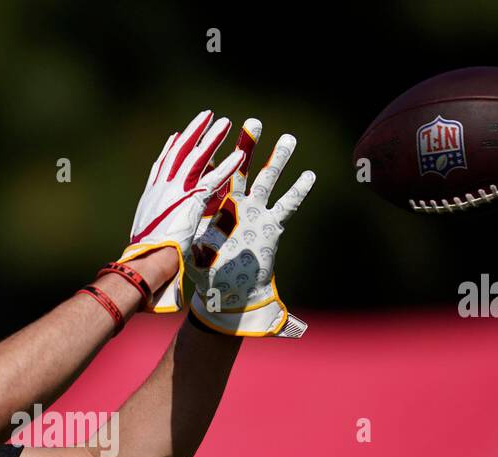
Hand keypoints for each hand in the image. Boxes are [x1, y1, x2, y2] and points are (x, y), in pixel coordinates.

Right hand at [118, 110, 244, 313]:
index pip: (162, 166)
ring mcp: (175, 192)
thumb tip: (154, 231)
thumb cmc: (144, 257)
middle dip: (194, 132)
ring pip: (196, 159)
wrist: (146, 262)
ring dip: (212, 140)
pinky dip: (226, 168)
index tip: (178, 135)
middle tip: (206, 116)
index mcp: (151, 196)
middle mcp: (161, 188)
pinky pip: (213, 180)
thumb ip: (155, 225)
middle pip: (179, 152)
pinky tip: (239, 156)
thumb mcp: (147, 236)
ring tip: (225, 123)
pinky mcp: (191, 201)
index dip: (171, 149)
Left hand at [186, 121, 315, 336]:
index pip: (215, 178)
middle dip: (249, 147)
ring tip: (289, 138)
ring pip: (268, 180)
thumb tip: (188, 240)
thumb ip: (192, 246)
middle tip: (254, 122)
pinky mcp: (272, 226)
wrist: (230, 294)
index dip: (217, 160)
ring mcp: (255, 213)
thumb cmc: (208, 277)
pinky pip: (287, 206)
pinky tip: (309, 175)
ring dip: (278, 160)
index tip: (216, 139)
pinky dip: (298, 191)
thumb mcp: (194, 259)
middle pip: (242, 169)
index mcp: (214, 209)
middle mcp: (235, 205)